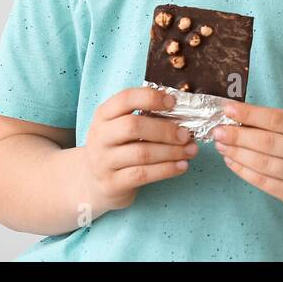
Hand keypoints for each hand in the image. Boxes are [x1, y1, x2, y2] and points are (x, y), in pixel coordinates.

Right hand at [81, 87, 197, 213]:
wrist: (91, 182)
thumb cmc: (115, 148)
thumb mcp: (119, 127)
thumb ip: (144, 117)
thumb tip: (181, 114)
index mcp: (103, 115)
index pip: (125, 99)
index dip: (151, 98)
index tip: (172, 102)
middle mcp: (100, 136)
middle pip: (133, 126)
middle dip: (165, 130)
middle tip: (186, 134)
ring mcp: (103, 161)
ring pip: (141, 153)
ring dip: (171, 151)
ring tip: (191, 151)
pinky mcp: (112, 184)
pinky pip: (143, 175)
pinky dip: (167, 169)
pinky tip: (181, 166)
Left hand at [212, 99, 282, 219]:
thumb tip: (242, 118)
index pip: (277, 120)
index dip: (250, 114)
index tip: (228, 109)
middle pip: (266, 142)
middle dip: (237, 136)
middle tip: (217, 130)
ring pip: (262, 163)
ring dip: (236, 153)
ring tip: (220, 145)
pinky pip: (263, 182)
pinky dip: (243, 171)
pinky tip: (232, 162)